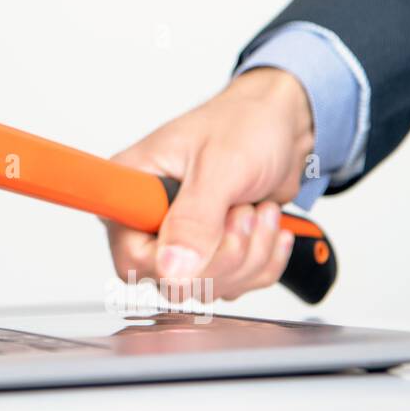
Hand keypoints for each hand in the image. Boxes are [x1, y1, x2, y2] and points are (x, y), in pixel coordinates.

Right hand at [106, 67, 314, 300]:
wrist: (280, 125)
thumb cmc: (244, 125)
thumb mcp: (221, 167)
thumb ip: (195, 220)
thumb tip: (172, 269)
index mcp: (133, 187)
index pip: (129, 253)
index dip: (168, 260)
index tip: (202, 239)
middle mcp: (149, 217)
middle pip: (172, 279)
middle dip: (224, 256)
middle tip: (242, 213)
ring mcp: (180, 238)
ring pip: (208, 285)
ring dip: (250, 255)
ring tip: (258, 211)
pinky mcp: (210, 251)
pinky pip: (236, 284)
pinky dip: (263, 260)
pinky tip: (266, 225)